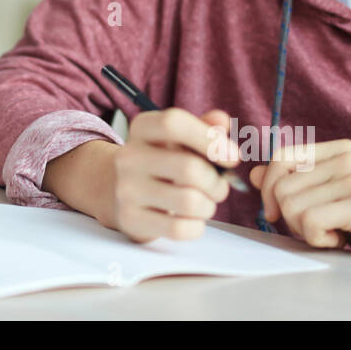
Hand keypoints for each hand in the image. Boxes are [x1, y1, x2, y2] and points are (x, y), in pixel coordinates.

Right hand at [108, 107, 239, 242]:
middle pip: (189, 168)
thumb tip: (222, 121)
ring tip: (204, 203)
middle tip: (219, 187)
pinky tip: (191, 220)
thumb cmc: (161, 162)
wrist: (118, 190)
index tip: (232, 157)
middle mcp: (129, 156)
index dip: (209, 139)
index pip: (174, 123)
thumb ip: (204, 128)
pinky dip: (196, 227)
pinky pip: (179, 228)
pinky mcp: (130, 219)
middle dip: (217, 183)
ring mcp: (126, 189)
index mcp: (142, 128)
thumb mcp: (178, 139)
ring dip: (209, 206)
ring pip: (189, 201)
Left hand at [249, 139, 350, 260]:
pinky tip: (341, 239)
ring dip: (304, 230)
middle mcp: (347, 157)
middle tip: (317, 228)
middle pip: (280, 185)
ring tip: (333, 232)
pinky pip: (309, 221)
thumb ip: (295, 184)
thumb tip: (254, 174)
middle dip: (289, 216)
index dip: (269, 188)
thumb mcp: (328, 200)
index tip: (275, 214)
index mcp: (340, 150)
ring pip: (290, 205)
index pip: (281, 157)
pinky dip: (317, 239)